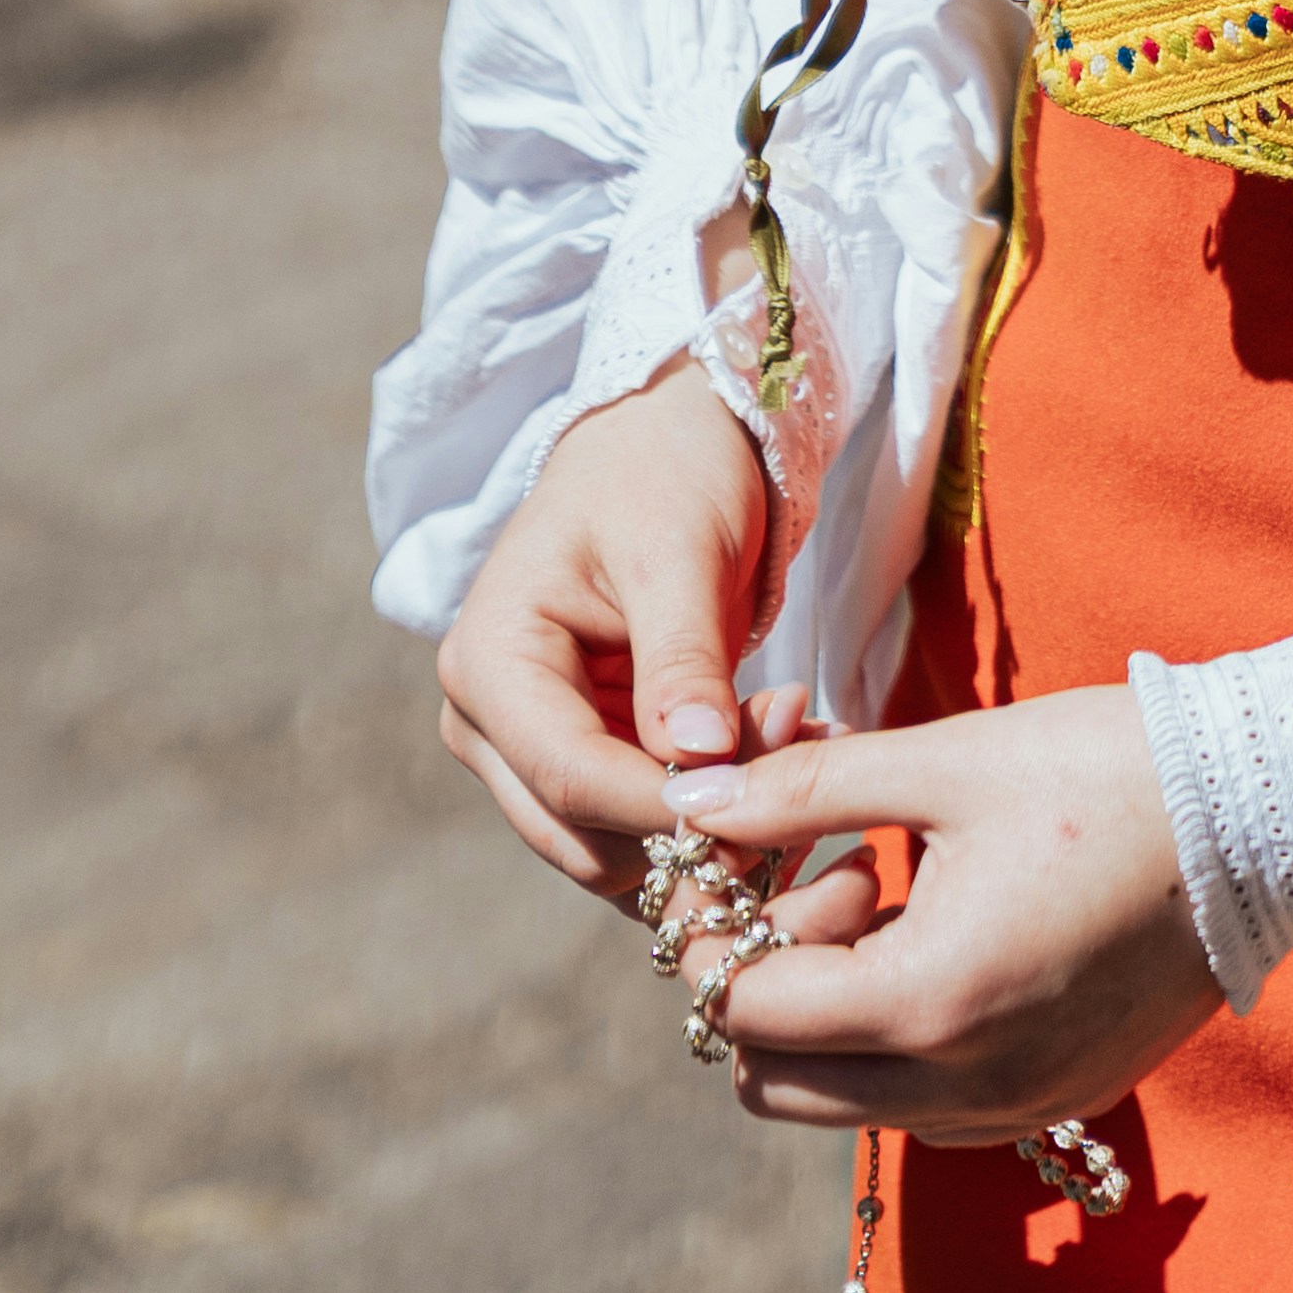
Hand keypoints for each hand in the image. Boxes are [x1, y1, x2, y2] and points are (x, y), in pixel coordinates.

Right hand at [436, 358, 783, 906]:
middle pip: (582, 834)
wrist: (664, 442)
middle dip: (692, 821)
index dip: (662, 805)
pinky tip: (783, 748)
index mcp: (489, 662)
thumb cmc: (663, 472)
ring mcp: (530, 751)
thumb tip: (698, 761)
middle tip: (802, 758)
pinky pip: (642, 824)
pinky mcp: (584, 762)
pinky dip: (712, 810)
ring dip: (710, 822)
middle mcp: (489, 724)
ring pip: (615, 850)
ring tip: (800, 735)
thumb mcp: (679, 549)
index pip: (569, 775)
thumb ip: (683, 656)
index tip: (761, 804)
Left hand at [675, 695, 1220, 1140]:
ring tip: (890, 889)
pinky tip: (945, 927)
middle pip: (775, 1084)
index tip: (748, 853)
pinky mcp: (1058, 1097)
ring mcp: (1015, 1105)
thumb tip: (692, 805)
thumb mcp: (947, 761)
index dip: (716, 932)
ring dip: (832, 1011)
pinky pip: (926, 1100)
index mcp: (926, 1000)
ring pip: (848, 1099)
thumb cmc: (1108, 770)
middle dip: (764, 983)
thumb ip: (805, 789)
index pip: (744, 1012)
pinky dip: (901, 1032)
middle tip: (824, 876)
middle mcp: (963, 1086)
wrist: (1267, 812)